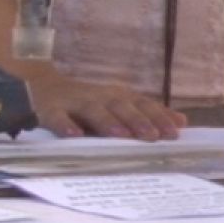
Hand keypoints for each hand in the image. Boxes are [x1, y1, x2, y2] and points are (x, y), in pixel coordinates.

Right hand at [15, 63, 187, 140]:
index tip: (176, 131)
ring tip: (121, 135)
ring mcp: (75, 101)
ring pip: (94, 110)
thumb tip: (182, 122)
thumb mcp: (119, 106)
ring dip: (108, 122)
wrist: (41, 86)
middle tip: (154, 136)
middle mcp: (100, 96)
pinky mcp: (51, 109)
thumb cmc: (87, 103)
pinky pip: (58, 117)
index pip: (142, 105)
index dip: (159, 116)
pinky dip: (66, 126)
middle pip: (122, 106)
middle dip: (139, 121)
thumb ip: (148, 115)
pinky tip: (74, 136)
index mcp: (118, 96)